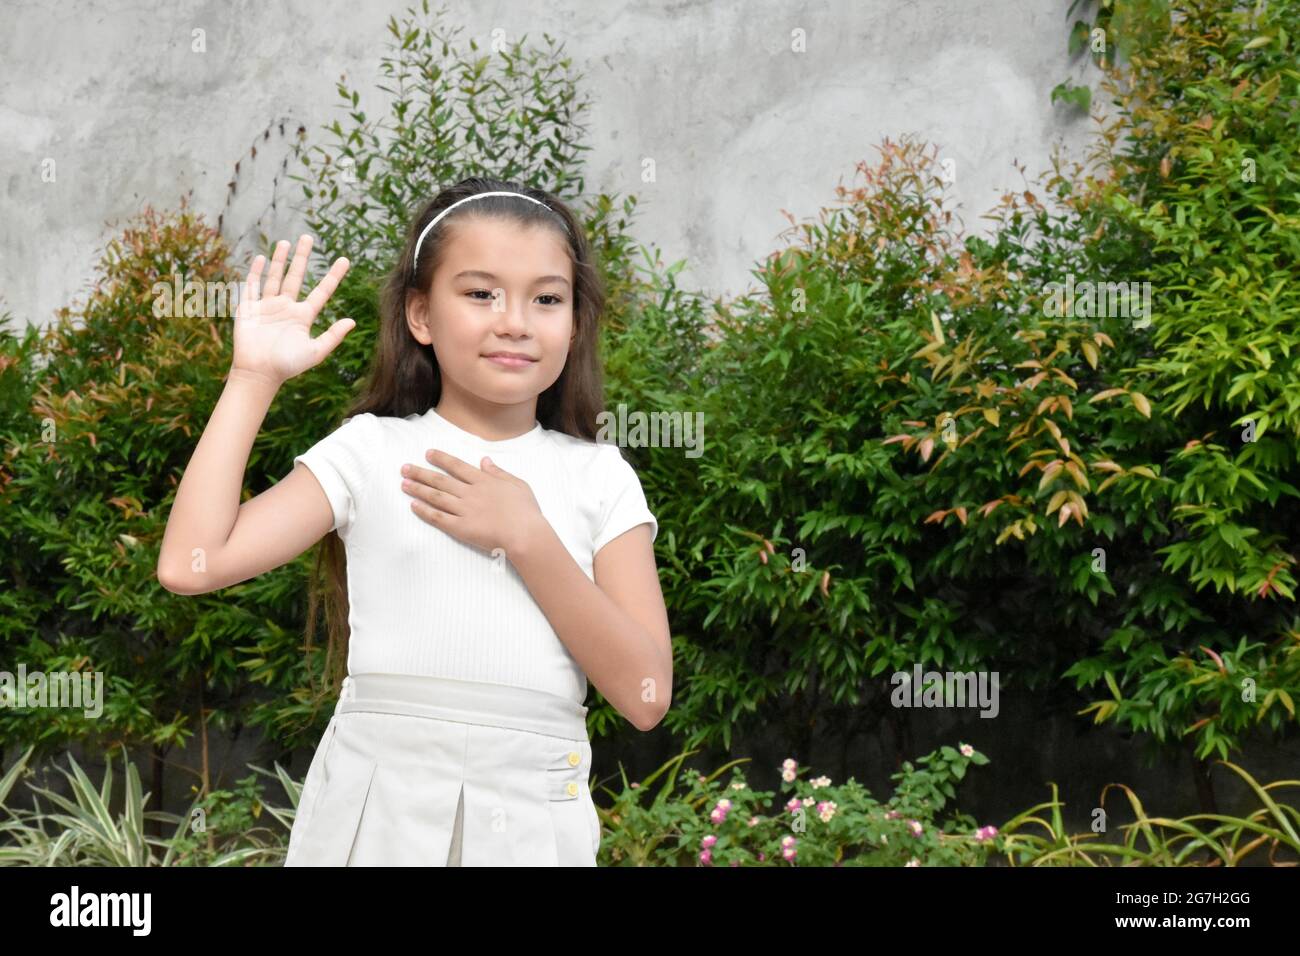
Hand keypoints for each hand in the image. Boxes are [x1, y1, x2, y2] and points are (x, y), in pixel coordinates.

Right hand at [230, 235, 353, 385]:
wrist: (259, 373)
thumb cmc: (288, 365)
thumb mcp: (315, 351)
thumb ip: (333, 336)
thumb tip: (352, 321)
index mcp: (303, 316)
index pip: (322, 291)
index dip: (333, 276)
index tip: (345, 260)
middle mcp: (287, 308)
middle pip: (296, 276)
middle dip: (302, 257)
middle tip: (308, 237)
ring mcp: (267, 307)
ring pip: (275, 277)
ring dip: (280, 260)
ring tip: (286, 242)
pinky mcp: (249, 309)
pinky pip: (252, 287)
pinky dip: (256, 273)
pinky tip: (261, 259)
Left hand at [401, 450, 545, 558]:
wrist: (525, 534)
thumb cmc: (526, 511)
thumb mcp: (518, 484)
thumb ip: (499, 472)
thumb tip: (484, 460)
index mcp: (484, 481)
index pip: (457, 466)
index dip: (441, 459)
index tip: (428, 453)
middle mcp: (470, 493)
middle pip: (441, 480)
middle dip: (421, 473)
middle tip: (405, 468)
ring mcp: (464, 510)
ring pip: (436, 497)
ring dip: (418, 489)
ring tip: (403, 484)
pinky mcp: (461, 528)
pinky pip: (438, 518)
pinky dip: (424, 511)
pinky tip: (413, 505)